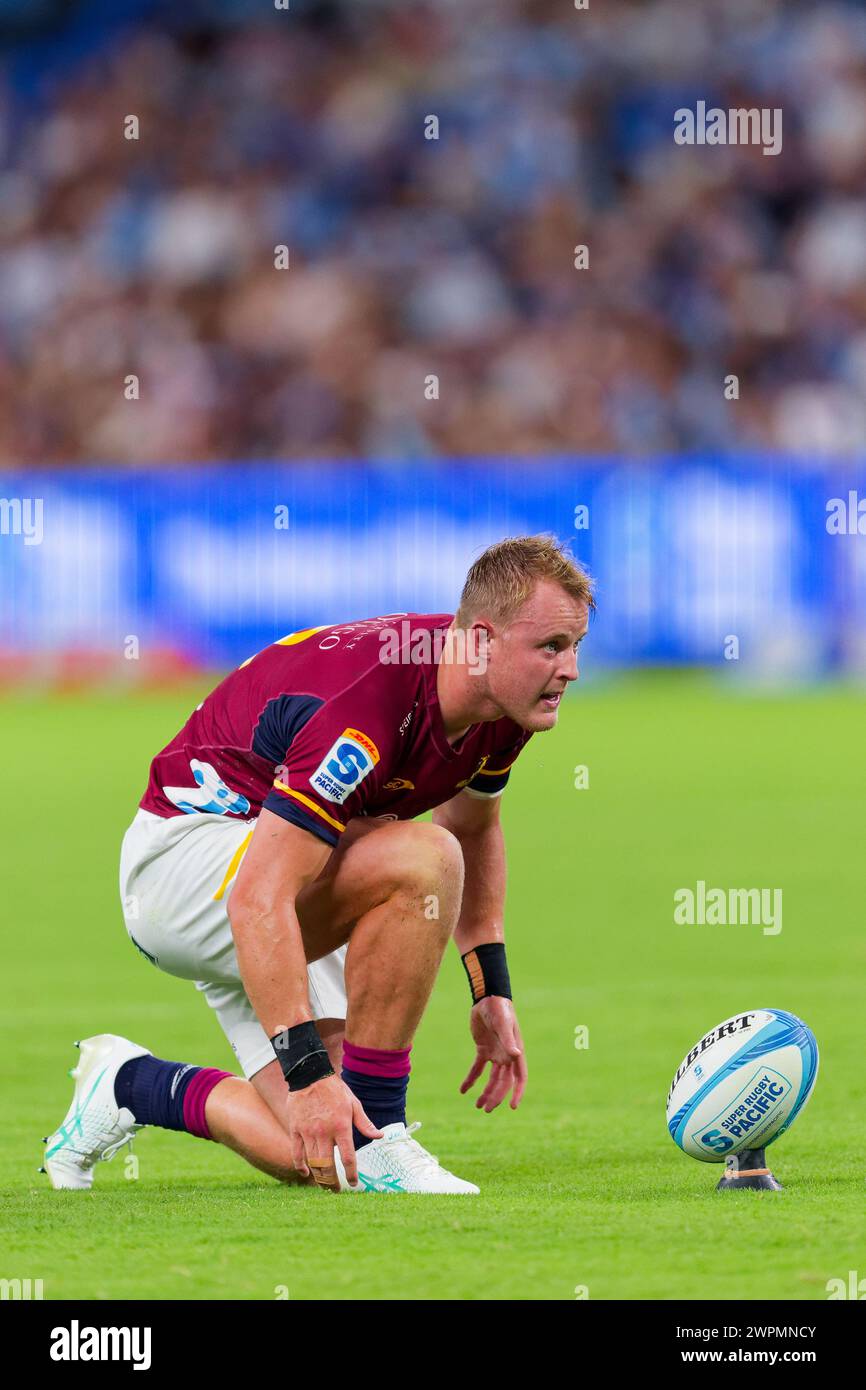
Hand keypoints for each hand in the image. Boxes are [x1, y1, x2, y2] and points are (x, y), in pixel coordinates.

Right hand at [287, 1073, 381, 1189]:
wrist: (310, 1075)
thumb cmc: (335, 1090)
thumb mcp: (354, 1104)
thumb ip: (365, 1123)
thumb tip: (379, 1136)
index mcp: (341, 1126)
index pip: (347, 1157)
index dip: (351, 1174)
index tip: (353, 1183)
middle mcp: (324, 1132)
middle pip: (328, 1165)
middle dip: (333, 1182)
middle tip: (336, 1191)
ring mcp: (308, 1132)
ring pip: (313, 1162)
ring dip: (319, 1177)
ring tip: (324, 1185)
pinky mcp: (295, 1130)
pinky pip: (296, 1153)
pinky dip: (300, 1166)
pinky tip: (306, 1173)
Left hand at [460, 996, 526, 1112]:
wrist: (487, 998)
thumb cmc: (500, 1009)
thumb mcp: (503, 1025)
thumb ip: (509, 1041)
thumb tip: (516, 1055)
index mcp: (516, 1052)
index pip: (519, 1077)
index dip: (517, 1092)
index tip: (513, 1106)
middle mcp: (507, 1055)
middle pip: (503, 1082)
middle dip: (496, 1097)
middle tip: (486, 1110)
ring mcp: (495, 1053)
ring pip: (491, 1079)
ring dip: (486, 1092)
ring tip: (478, 1106)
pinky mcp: (483, 1049)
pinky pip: (477, 1068)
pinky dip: (471, 1079)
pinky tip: (463, 1090)